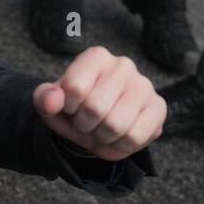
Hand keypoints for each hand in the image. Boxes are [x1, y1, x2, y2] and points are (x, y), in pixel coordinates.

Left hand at [32, 46, 164, 161]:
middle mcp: (123, 65)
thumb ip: (45, 99)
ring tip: (100, 131)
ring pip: (116, 125)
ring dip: (101, 138)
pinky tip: (116, 138)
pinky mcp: (158, 107)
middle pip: (95, 109)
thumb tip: (53, 101)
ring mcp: (144, 85)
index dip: (67, 108)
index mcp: (95, 57)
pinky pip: (135, 137)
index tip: (70, 107)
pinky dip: (120, 146)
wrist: (97, 122)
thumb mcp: (51, 103)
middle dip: (84, 126)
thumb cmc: (72, 109)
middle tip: (86, 124)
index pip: (75, 88)